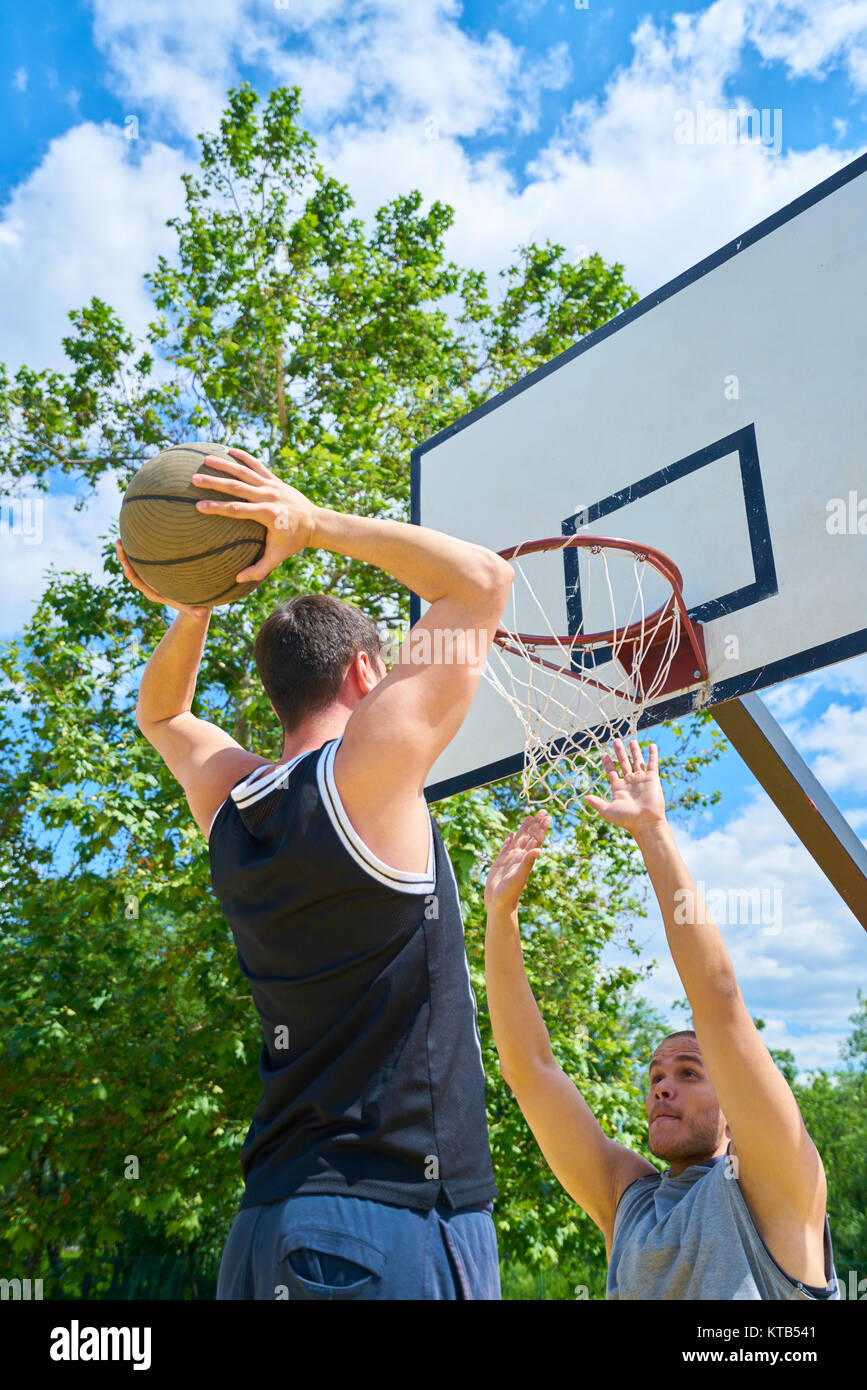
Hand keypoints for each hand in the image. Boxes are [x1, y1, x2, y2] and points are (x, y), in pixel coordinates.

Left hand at [115, 541, 209, 619]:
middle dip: (123, 558)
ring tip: (120, 538)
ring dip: (126, 552)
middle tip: (118, 542)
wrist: (192, 606)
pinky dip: (136, 550)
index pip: (138, 582)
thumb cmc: (195, 605)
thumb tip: (201, 614)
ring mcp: (149, 577)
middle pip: (130, 571)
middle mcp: (148, 585)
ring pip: (132, 564)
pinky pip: (140, 560)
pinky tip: (135, 537)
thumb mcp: (197, 608)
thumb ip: (199, 612)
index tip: (126, 564)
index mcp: (153, 593)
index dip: (131, 573)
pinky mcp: (153, 570)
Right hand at [191, 448, 317, 583]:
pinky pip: (257, 465)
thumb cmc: (293, 542)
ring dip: (225, 465)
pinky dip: (244, 457)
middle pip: (237, 487)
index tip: (199, 507)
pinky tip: (228, 451)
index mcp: (268, 514)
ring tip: (205, 459)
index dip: (217, 508)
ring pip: (245, 472)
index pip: (237, 510)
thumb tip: (237, 580)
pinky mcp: (274, 480)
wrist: (315, 522)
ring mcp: (272, 485)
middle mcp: (269, 496)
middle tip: (195, 479)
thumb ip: (258, 569)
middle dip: (215, 482)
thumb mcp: (278, 558)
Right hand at [484, 811, 549, 915]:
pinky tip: (511, 834)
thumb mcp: (519, 876)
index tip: (548, 816)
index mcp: (525, 858)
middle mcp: (519, 856)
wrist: (499, 903)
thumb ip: (527, 862)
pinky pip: (506, 848)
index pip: (535, 839)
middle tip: (543, 811)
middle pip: (529, 836)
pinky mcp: (500, 862)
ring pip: (518, 839)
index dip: (541, 828)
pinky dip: (509, 840)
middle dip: (536, 824)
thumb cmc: (510, 892)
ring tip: (529, 817)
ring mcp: (510, 859)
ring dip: (524, 829)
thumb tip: (539, 849)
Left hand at [583, 738, 666, 835]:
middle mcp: (629, 781)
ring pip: (637, 761)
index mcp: (619, 787)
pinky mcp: (652, 779)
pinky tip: (652, 746)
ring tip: (631, 740)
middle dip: (619, 752)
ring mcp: (641, 779)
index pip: (612, 771)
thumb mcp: (608, 811)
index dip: (607, 763)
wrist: (645, 823)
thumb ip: (597, 802)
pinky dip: (652, 755)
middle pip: (623, 762)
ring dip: (634, 750)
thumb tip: (584, 798)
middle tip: (615, 740)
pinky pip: (652, 764)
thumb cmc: (627, 820)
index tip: (603, 754)